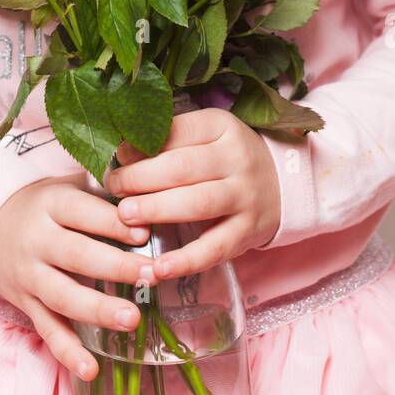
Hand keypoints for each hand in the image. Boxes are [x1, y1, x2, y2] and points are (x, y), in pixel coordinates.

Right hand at [0, 173, 153, 382]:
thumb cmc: (41, 205)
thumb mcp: (64, 186)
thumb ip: (102, 190)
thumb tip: (147, 192)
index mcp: (51, 204)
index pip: (83, 212)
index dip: (113, 223)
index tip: (144, 233)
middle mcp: (37, 241)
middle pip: (77, 255)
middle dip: (116, 267)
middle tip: (152, 275)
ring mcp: (30, 276)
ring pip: (63, 297)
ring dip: (98, 310)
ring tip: (132, 319)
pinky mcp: (26, 305)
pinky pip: (48, 330)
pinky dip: (67, 352)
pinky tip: (91, 368)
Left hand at [107, 108, 280, 278]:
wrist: (280, 183)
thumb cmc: (225, 157)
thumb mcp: (204, 136)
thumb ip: (169, 140)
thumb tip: (121, 152)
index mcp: (221, 127)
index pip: (179, 131)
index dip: (144, 145)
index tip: (117, 156)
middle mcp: (236, 159)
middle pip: (183, 167)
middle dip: (142, 178)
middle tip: (114, 186)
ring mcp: (244, 196)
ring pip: (198, 203)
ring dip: (158, 209)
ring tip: (126, 215)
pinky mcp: (247, 232)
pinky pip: (214, 248)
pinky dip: (186, 260)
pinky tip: (159, 267)